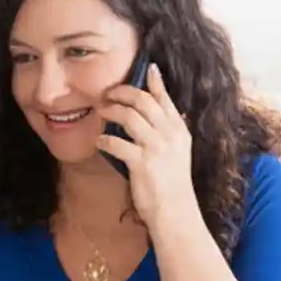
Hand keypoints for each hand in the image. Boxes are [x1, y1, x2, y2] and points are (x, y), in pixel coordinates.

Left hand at [95, 63, 199, 232]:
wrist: (175, 212)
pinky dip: (105, 140)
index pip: (165, 99)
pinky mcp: (141, 163)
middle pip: (144, 101)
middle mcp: (170, 135)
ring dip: (112, 111)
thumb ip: (174, 133)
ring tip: (101, 111)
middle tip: (108, 93)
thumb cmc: (173, 185)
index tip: (149, 68)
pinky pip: (118, 143)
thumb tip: (175, 113)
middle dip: (123, 92)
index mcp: (179, 131)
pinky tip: (100, 141)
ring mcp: (156, 148)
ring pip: (130, 117)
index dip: (155, 82)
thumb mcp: (180, 153)